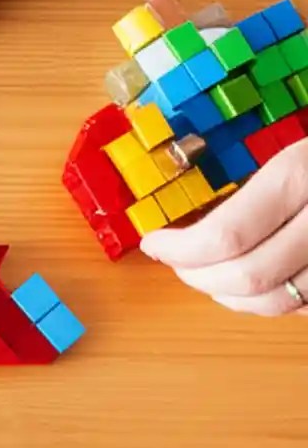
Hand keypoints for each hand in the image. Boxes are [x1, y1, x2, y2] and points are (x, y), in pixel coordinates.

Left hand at [140, 141, 307, 315]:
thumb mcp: (302, 143)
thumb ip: (261, 178)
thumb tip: (189, 217)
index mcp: (304, 174)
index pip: (223, 236)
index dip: (177, 250)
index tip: (154, 242)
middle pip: (246, 278)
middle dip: (197, 277)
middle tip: (178, 263)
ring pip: (277, 303)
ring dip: (231, 297)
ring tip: (211, 276)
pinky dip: (275, 303)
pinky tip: (259, 283)